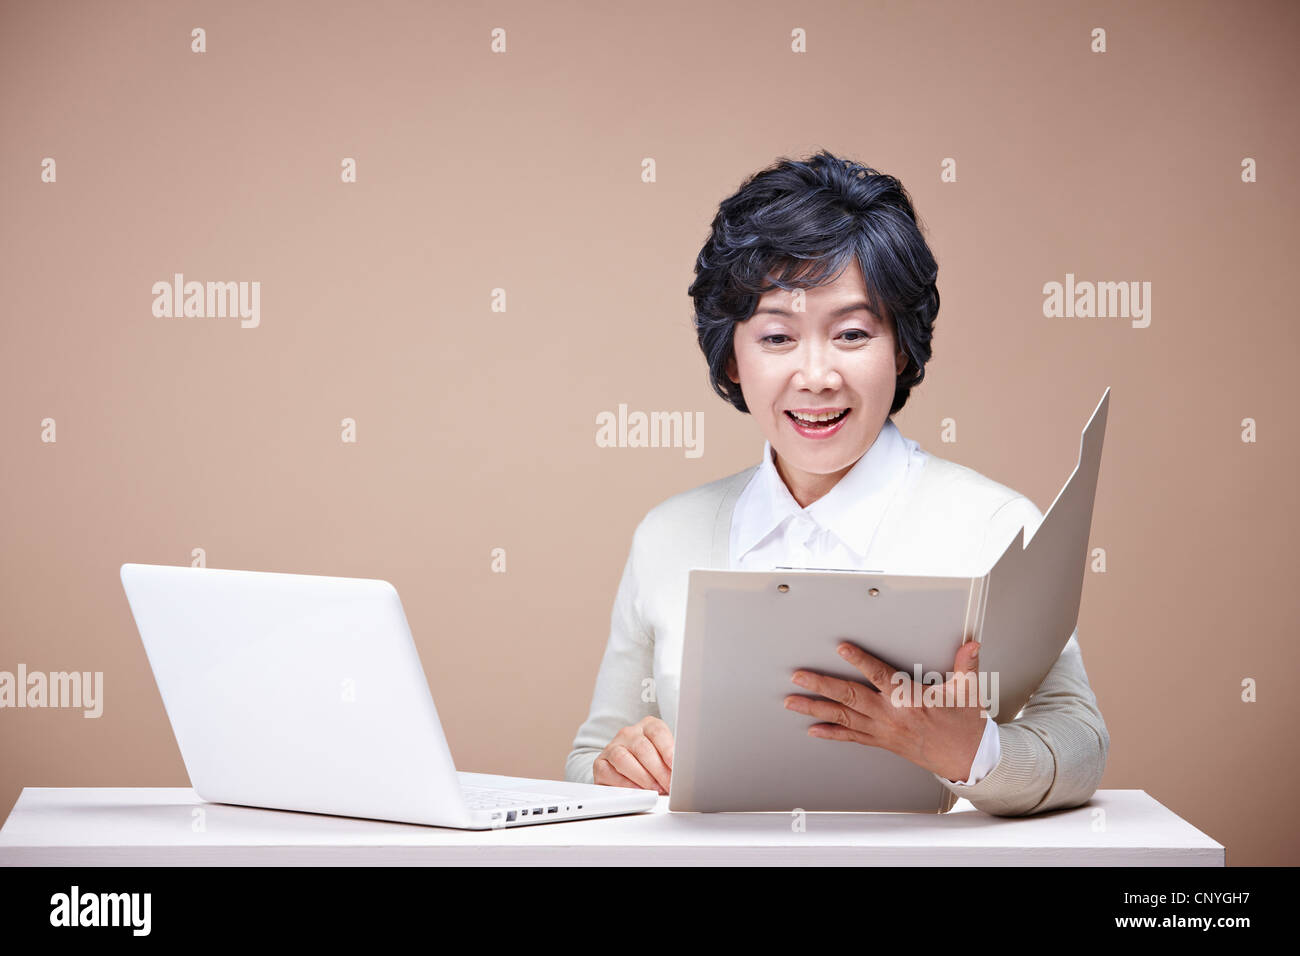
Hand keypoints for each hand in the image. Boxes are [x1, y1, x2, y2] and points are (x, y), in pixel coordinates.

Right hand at [593, 716, 673, 793]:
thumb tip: (684, 773)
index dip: (668, 749)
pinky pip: (608, 772)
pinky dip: (624, 784)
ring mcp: (612, 747)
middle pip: (642, 747)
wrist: (626, 768)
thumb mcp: (666, 756)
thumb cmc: (652, 762)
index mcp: (648, 726)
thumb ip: (672, 761)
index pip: (658, 731)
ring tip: (654, 790)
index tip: (676, 766)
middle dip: (658, 770)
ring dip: (641, 777)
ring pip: (623, 758)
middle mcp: (629, 733)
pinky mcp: (600, 764)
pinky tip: (637, 791)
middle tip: (669, 785)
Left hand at [784, 639, 986, 782]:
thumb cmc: (965, 726)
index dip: (859, 661)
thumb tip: (971, 644)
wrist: (967, 759)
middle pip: (849, 696)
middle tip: (799, 677)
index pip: (879, 675)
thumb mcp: (969, 691)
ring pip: (843, 717)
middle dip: (821, 685)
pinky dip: (831, 733)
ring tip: (792, 702)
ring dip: (815, 708)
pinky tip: (813, 729)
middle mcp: (891, 715)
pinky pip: (851, 737)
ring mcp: (883, 730)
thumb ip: (966, 664)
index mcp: (910, 698)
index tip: (842, 649)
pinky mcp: (882, 742)